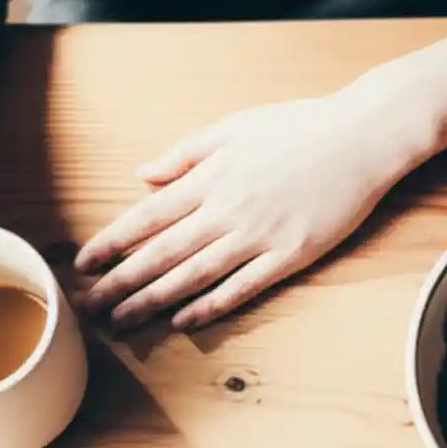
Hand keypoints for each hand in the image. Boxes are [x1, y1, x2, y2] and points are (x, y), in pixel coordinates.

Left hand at [76, 86, 438, 330]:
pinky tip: (184, 320)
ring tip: (123, 321)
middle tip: (90, 308)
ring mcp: (259, 235)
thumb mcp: (234, 127)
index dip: (112, 243)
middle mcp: (227, 209)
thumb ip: (185, 154)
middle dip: (121, 283)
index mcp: (211, 177)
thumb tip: (142, 175)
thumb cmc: (299, 126)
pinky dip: (210, 306)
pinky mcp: (290, 255)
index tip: (83, 265)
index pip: (147, 216)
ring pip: (193, 275)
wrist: (362, 136)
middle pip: (162, 253)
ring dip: (153, 301)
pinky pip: (242, 286)